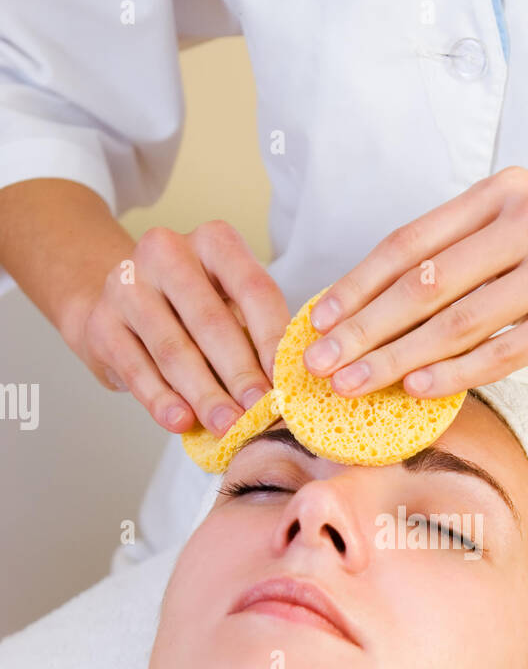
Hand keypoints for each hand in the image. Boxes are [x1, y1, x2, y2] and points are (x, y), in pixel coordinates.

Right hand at [67, 220, 289, 434]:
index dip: (272, 340)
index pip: (253, 289)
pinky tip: (181, 422)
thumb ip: (254, 335)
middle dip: (239, 374)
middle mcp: (167, 251)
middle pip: (212, 321)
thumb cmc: (191, 309)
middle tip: (259, 412)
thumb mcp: (229, 305)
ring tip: (227, 427)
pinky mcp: (101, 322)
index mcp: (213, 241)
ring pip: (173, 349)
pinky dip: (161, 400)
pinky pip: (136, 368)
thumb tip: (285, 389)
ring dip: (204, 394)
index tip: (286, 382)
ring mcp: (128, 284)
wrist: (120, 306)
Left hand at [302, 165, 527, 397]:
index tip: (320, 318)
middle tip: (318, 363)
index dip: (359, 283)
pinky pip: (504, 350)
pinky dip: (455, 374)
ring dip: (394, 358)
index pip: (412, 241)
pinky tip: (416, 391)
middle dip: (362, 328)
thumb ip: (478, 247)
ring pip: (455, 320)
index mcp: (508, 190)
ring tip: (352, 386)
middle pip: (422, 282)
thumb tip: (398, 298)